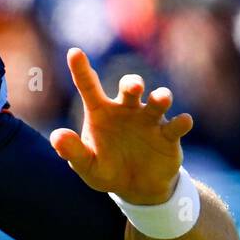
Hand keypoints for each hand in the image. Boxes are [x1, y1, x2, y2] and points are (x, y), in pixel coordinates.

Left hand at [49, 48, 192, 204]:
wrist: (137, 188)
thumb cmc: (107, 170)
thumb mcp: (86, 165)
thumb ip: (72, 151)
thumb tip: (56, 136)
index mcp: (101, 112)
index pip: (89, 86)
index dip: (80, 69)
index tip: (74, 52)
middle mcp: (126, 110)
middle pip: (130, 88)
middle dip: (132, 83)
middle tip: (134, 86)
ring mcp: (149, 120)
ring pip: (157, 100)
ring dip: (160, 97)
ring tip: (161, 99)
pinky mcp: (168, 135)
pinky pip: (177, 125)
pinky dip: (181, 122)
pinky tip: (183, 121)